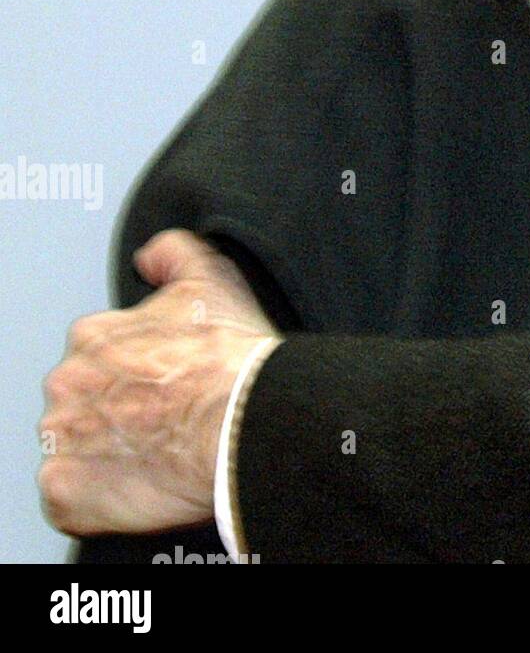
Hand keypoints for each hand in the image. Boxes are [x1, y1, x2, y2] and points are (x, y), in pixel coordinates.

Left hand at [38, 229, 281, 535]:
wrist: (243, 418)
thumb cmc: (230, 355)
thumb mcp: (212, 276)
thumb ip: (173, 252)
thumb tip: (150, 258)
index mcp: (92, 336)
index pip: (97, 354)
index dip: (136, 368)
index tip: (164, 380)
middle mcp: (67, 383)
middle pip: (82, 400)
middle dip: (115, 409)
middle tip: (164, 417)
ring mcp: (63, 439)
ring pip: (74, 446)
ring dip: (105, 451)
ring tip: (158, 451)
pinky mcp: (67, 491)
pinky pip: (67, 498)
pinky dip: (96, 495)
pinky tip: (139, 481)